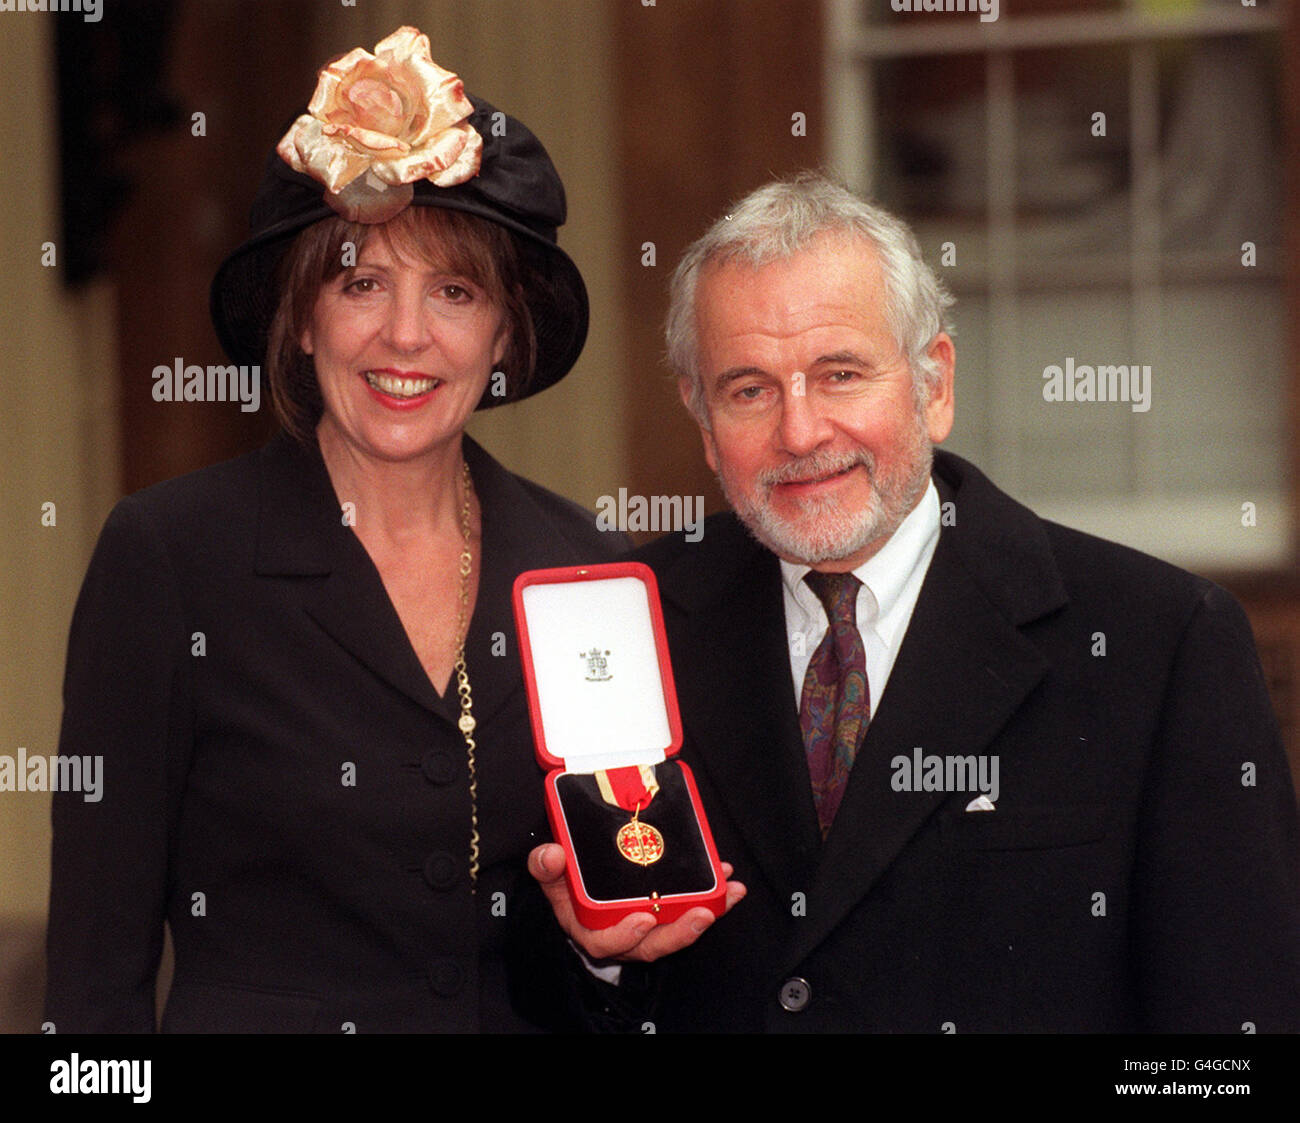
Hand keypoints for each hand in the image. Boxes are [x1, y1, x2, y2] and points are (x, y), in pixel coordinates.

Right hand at [527, 843, 745, 962]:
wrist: (580, 882)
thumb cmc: (568, 881)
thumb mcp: (550, 874)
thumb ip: (545, 865)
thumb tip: (551, 853)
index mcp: (591, 928)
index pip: (605, 942)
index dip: (626, 934)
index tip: (644, 918)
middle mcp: (622, 934)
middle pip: (651, 945)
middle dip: (680, 932)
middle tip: (702, 913)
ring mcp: (648, 926)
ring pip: (676, 930)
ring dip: (705, 915)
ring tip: (727, 895)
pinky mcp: (667, 914)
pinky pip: (690, 912)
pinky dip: (713, 900)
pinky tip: (729, 883)